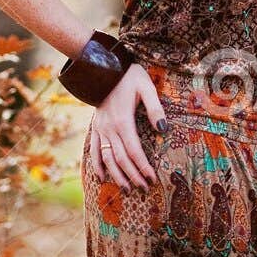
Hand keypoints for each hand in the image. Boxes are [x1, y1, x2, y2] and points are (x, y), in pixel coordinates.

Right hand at [88, 65, 165, 189]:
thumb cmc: (129, 76)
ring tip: (127, 190)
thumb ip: (155, 109)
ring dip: (117, 176)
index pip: (134, 152)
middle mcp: (110, 128)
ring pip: (107, 158)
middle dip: (133, 176)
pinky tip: (101, 177)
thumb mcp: (146, 87)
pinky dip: (96, 164)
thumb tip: (163, 130)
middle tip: (144, 189)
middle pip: (121, 159)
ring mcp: (100, 129)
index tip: (152, 179)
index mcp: (123, 121)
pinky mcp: (95, 127)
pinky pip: (93, 149)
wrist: (104, 67)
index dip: (143, 168)